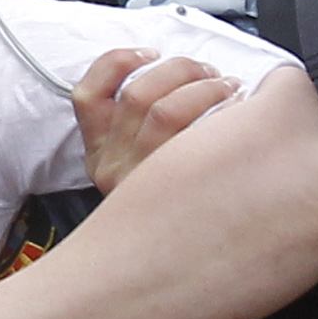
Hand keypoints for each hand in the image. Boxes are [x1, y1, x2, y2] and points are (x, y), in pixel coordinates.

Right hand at [73, 48, 237, 194]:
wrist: (177, 264)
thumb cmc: (169, 202)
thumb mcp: (134, 165)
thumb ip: (139, 126)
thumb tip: (179, 75)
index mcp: (97, 154)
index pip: (89, 94)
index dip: (119, 62)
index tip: (149, 54)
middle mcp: (113, 167)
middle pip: (138, 95)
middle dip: (179, 70)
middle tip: (208, 71)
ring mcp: (143, 181)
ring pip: (163, 110)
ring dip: (201, 86)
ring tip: (225, 86)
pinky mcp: (170, 190)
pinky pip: (188, 135)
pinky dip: (215, 112)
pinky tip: (228, 102)